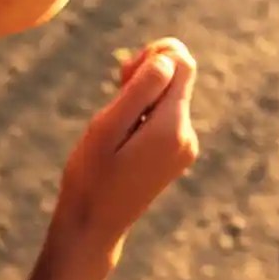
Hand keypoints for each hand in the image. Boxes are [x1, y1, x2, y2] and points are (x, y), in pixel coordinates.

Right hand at [52, 38, 199, 254]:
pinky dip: (145, 111)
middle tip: (116, 91)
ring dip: (143, 94)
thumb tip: (168, 60)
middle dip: (147, 72)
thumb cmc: (91, 175)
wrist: (94, 224)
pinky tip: (123, 132)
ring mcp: (184, 147)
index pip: (182, 63)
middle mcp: (187, 136)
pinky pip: (166, 114)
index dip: (152, 55)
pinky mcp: (176, 153)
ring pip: (170, 94)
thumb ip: (140, 91)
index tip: (123, 75)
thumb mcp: (107, 127)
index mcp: (172, 128)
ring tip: (115, 119)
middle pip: (179, 76)